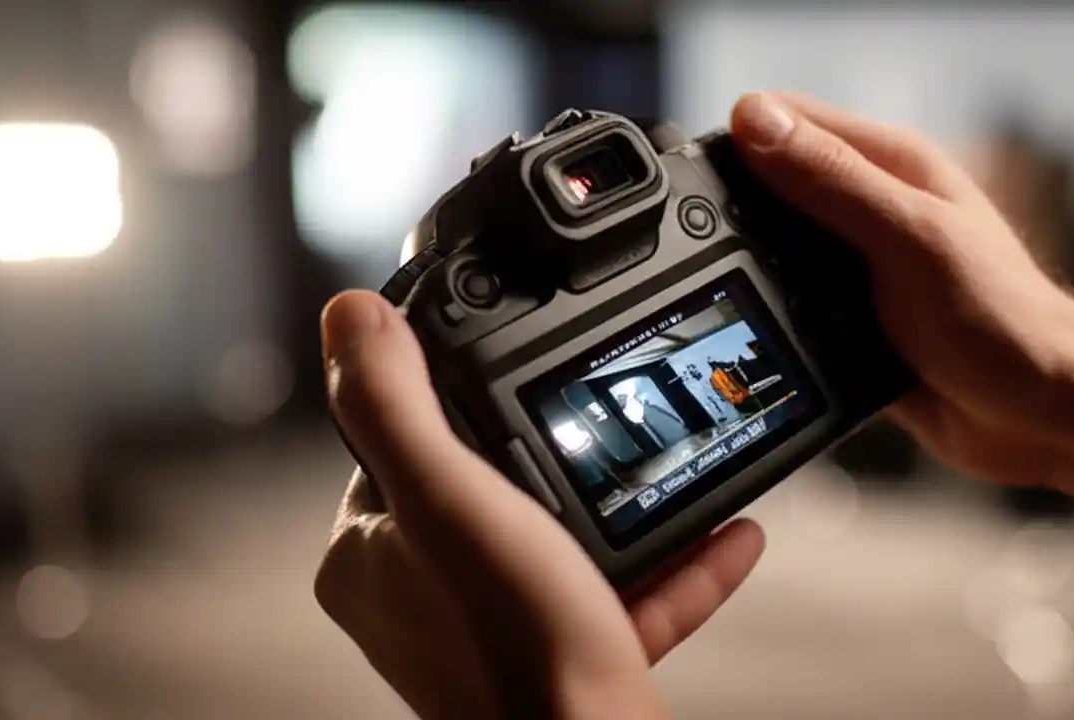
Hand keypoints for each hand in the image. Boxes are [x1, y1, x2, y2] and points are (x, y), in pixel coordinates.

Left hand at [314, 291, 765, 719]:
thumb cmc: (515, 644)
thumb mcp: (452, 496)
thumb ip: (394, 403)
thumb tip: (348, 314)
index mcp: (370, 558)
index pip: (391, 446)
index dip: (440, 398)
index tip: (494, 357)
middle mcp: (418, 599)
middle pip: (481, 488)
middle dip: (546, 447)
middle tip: (594, 406)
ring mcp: (489, 632)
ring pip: (556, 541)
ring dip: (620, 501)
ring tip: (671, 456)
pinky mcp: (558, 660)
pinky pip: (616, 593)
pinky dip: (668, 565)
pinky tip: (724, 533)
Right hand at [730, 92, 1073, 489]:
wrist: (1041, 416)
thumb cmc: (1000, 321)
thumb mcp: (906, 239)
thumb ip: (830, 181)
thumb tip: (752, 119)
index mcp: (891, 166)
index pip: (790, 122)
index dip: (738, 141)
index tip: (694, 180)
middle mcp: (872, 209)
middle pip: (773, 186)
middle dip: (731, 208)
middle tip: (690, 243)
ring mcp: (861, 267)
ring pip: (776, 251)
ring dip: (746, 266)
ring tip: (708, 287)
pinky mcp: (853, 321)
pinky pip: (792, 307)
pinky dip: (769, 315)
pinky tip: (750, 329)